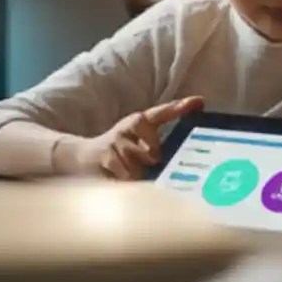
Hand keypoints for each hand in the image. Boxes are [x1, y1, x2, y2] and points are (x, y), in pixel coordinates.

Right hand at [56, 96, 203, 179]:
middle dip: (153, 156)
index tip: (200, 102)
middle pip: (152, 143)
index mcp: (141, 122)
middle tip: (152, 163)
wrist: (81, 158)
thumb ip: (159, 149)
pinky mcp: (104, 155)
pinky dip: (126, 179)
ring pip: (138, 161)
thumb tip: (184, 159)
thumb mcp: (139, 146)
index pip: (162, 112)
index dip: (181, 107)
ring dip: (138, 173)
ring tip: (133, 176)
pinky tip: (121, 179)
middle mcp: (129, 126)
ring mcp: (116, 140)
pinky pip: (124, 171)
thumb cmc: (118, 154)